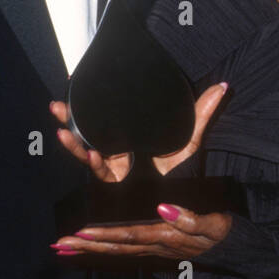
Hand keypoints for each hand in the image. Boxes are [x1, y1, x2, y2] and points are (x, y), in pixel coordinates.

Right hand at [50, 81, 227, 182]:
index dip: (91, 100)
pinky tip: (88, 150)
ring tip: (62, 126)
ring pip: (85, 149)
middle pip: (88, 129)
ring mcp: (112, 165)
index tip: (76, 82)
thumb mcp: (190, 136)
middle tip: (57, 104)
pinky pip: (99, 169)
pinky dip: (91, 159)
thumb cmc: (183, 168)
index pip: (105, 114)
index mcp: (129, 136)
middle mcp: (115, 148)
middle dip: (70, 117)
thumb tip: (222, 87)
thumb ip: (202, 113)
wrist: (181, 197)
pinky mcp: (114, 181)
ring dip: (72, 139)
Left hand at [52, 203, 231, 259]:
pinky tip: (88, 248)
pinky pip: (123, 250)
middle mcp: (155, 245)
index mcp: (166, 236)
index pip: (130, 235)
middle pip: (115, 246)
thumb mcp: (213, 223)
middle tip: (60, 244)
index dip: (106, 234)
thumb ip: (190, 218)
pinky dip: (102, 249)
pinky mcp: (154, 246)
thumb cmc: (223, 232)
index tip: (83, 231)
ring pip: (115, 250)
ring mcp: (153, 248)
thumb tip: (164, 208)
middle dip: (86, 245)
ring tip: (63, 248)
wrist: (232, 247)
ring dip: (88, 250)